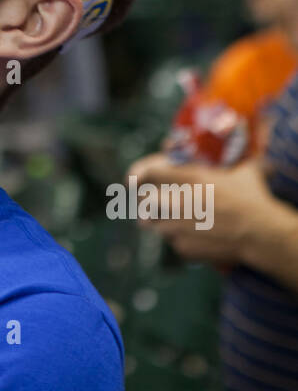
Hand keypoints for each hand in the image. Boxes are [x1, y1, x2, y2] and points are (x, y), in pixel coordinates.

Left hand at [130, 153, 273, 267]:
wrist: (260, 233)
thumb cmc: (253, 197)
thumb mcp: (242, 170)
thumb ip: (229, 158)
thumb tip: (233, 143)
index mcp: (189, 177)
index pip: (149, 172)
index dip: (138, 174)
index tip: (130, 180)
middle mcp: (178, 200)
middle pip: (145, 202)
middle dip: (146, 204)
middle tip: (150, 206)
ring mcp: (178, 226)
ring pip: (154, 224)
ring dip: (160, 222)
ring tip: (172, 222)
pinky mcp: (183, 246)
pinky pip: (172, 242)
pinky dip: (178, 240)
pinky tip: (193, 237)